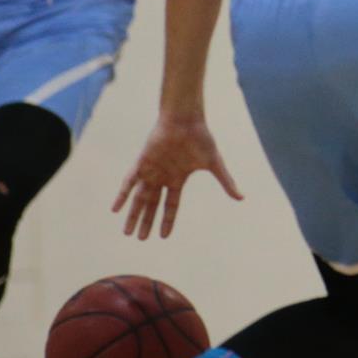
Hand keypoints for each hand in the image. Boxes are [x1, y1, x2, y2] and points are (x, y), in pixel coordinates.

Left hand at [113, 113, 242, 239]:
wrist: (186, 118)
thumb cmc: (201, 137)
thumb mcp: (214, 163)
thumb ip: (225, 181)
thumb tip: (242, 197)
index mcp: (177, 178)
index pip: (171, 205)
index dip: (167, 220)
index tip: (163, 236)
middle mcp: (162, 176)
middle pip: (152, 204)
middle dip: (146, 221)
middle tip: (140, 239)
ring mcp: (151, 170)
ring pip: (139, 197)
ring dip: (133, 215)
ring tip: (127, 232)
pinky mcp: (142, 162)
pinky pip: (129, 181)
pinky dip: (122, 195)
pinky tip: (116, 209)